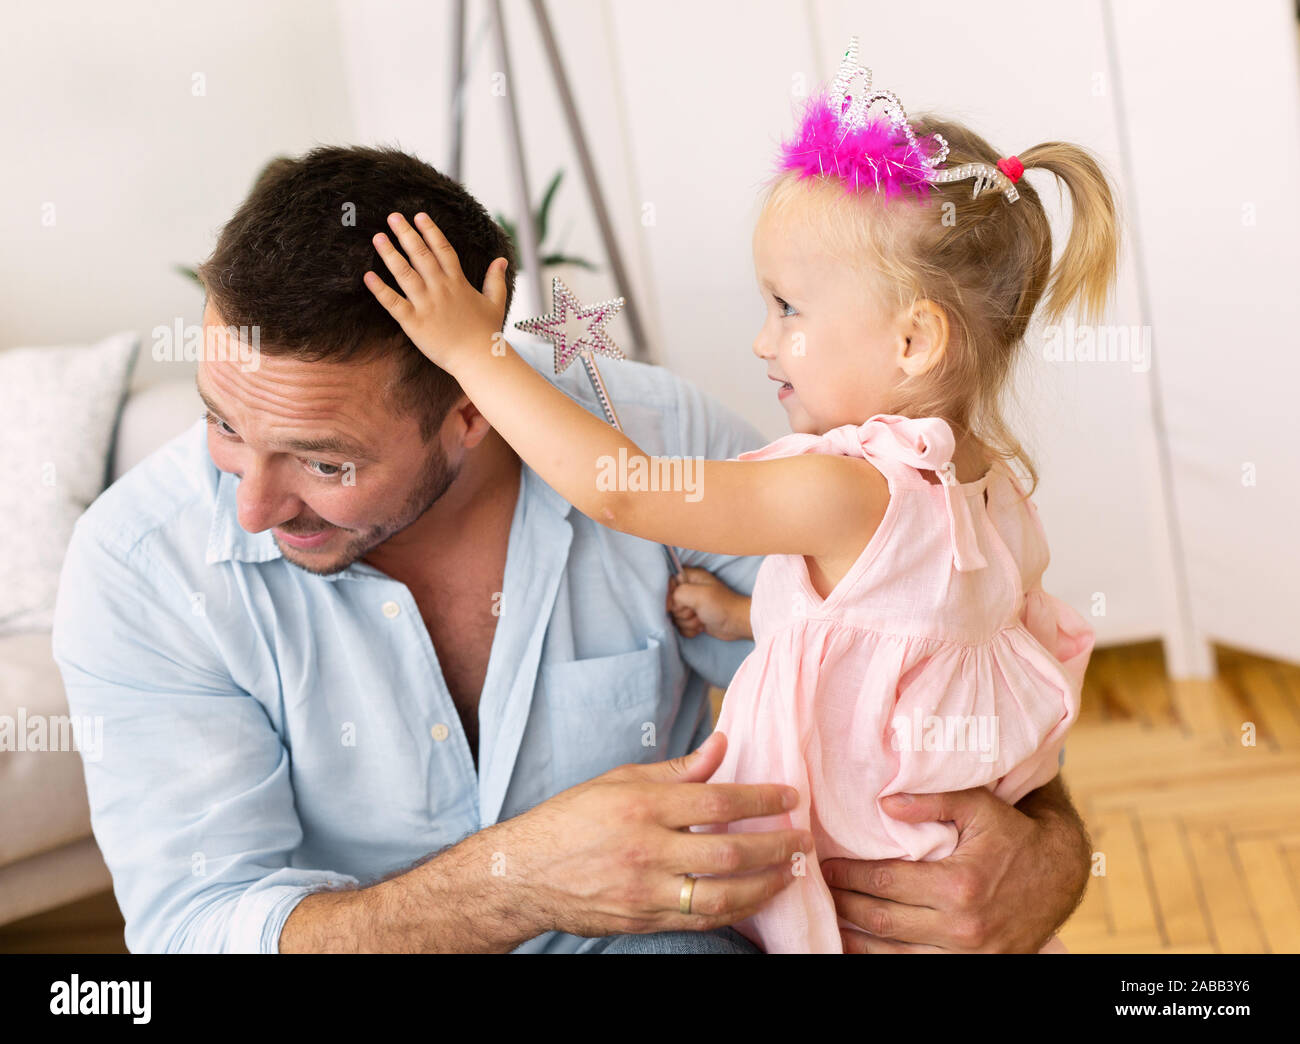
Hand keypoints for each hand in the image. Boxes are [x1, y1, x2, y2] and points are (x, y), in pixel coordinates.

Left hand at [363, 211, 508, 369]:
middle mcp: (440, 288)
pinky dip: (379, 289)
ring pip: (404, 273)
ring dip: (390, 254)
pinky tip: (368, 276)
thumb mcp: (496, 301)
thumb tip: (502, 260)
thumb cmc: (487, 333)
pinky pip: (393, 302)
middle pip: (421, 255)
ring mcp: (426, 304)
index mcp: (458, 282)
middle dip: (406, 234)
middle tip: (392, 217)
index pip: (443, 249)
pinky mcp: (414, 322)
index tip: (419, 216)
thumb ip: (495, 278)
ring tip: (377, 237)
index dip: (430, 231)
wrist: (479, 358)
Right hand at [509, 732, 810, 937]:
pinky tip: (755, 898)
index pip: (717, 799)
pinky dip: (734, 911)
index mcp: (642, 805)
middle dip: (774, 846)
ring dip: (764, 885)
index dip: (761, 798)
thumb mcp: (620, 780)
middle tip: (803, 840)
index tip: (790, 798)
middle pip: (728, 850)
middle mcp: (646, 849)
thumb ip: (677, 769)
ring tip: (789, 873)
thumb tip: (722, 745)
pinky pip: (700, 920)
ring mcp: (645, 890)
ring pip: (721, 894)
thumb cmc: (572, 819)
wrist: (524, 874)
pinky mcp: (642, 920)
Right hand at [667, 567, 752, 641]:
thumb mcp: (698, 595)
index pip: (668, 583)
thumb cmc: (721, 605)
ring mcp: (690, 606)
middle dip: (682, 612)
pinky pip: (681, 627)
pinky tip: (701, 626)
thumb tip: (668, 604)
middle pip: (670, 603)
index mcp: (690, 577)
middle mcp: (689, 590)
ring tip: (701, 619)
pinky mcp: (693, 620)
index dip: (669, 596)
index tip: (675, 605)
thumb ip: (677, 594)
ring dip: (688, 622)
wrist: (737, 623)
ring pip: (675, 617)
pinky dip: (690, 630)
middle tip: (696, 611)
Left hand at [823, 781, 1088, 951]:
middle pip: (883, 920)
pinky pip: (919, 970)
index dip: (850, 874)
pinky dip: (887, 960)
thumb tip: (885, 802)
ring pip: (895, 955)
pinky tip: (865, 947)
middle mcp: (962, 926)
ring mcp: (969, 954)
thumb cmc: (1013, 835)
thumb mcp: (980, 807)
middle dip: (846, 904)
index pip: (886, 881)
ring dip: (858, 939)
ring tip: (834, 921)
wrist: (1060, 874)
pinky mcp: (976, 967)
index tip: (828, 866)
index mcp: (959, 884)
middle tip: (822, 890)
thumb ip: (933, 800)